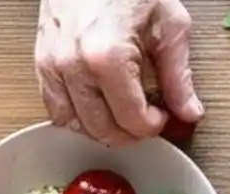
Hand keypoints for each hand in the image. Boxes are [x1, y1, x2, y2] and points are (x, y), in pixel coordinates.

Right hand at [35, 0, 203, 144]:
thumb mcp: (168, 25)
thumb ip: (179, 76)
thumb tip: (188, 111)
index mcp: (108, 57)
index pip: (132, 121)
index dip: (152, 126)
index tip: (161, 115)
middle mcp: (74, 65)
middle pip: (103, 129)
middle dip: (129, 132)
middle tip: (144, 117)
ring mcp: (53, 65)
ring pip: (76, 126)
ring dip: (101, 128)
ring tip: (121, 111)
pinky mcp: (41, 62)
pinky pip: (55, 109)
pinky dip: (76, 116)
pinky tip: (96, 106)